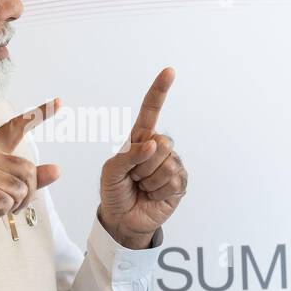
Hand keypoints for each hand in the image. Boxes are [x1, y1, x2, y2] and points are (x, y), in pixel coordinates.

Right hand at [0, 98, 59, 256]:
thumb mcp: (7, 190)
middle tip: (6, 203)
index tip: (59, 102)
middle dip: (25, 194)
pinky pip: (7, 203)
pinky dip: (1, 213)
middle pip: (28, 170)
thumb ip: (31, 179)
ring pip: (20, 189)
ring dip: (12, 205)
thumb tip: (57, 170)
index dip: (39, 114)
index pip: (16, 128)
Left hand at [98, 68, 187, 247]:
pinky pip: (173, 180)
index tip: (169, 71)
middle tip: (134, 177)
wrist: (123, 219)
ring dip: (149, 180)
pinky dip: (158, 191)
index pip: (151, 110)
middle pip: (161, 141)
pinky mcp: (180, 182)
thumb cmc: (115, 192)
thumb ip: (128, 155)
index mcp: (140, 138)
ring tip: (143, 187)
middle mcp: (159, 147)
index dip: (160, 91)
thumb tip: (153, 144)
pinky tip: (153, 195)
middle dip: (142, 164)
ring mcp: (172, 164)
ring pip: (166, 163)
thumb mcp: (110, 171)